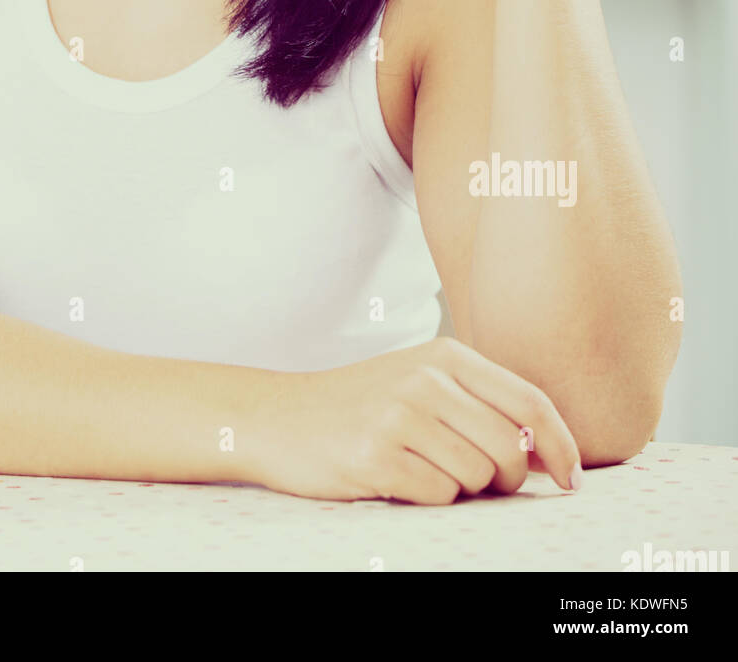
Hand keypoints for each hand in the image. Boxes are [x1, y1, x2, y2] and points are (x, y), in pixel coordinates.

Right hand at [252, 336, 580, 503]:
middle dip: (509, 480)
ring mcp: (399, 415)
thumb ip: (478, 400)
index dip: (562, 445)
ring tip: (426, 471)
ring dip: (463, 490)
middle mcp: (426, 379)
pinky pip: (439, 496)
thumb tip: (547, 449)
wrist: (279, 416)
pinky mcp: (376, 455)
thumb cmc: (361, 404)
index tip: (573, 480)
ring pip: (477, 477)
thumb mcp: (420, 380)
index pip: (530, 400)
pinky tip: (400, 478)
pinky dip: (430, 498)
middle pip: (510, 448)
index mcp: (445, 354)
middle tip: (483, 484)